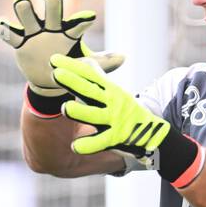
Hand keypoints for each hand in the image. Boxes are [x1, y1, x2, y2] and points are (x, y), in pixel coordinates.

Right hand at [0, 0, 123, 95]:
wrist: (51, 80)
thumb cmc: (72, 67)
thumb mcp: (89, 68)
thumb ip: (105, 63)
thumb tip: (124, 57)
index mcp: (70, 32)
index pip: (78, 23)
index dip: (83, 20)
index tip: (90, 19)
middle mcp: (52, 27)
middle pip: (52, 8)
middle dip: (53, 3)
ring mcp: (34, 33)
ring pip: (27, 15)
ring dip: (25, 9)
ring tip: (22, 4)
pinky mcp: (20, 43)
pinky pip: (9, 35)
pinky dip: (2, 29)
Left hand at [48, 53, 169, 154]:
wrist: (151, 131)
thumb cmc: (123, 109)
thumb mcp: (112, 91)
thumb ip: (97, 78)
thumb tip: (85, 60)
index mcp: (109, 89)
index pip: (89, 75)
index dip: (72, 67)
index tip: (54, 59)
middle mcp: (112, 101)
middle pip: (90, 91)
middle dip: (73, 83)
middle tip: (56, 75)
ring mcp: (114, 119)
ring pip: (95, 115)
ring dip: (80, 112)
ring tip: (65, 108)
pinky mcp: (116, 138)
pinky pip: (100, 142)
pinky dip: (89, 145)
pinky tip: (75, 146)